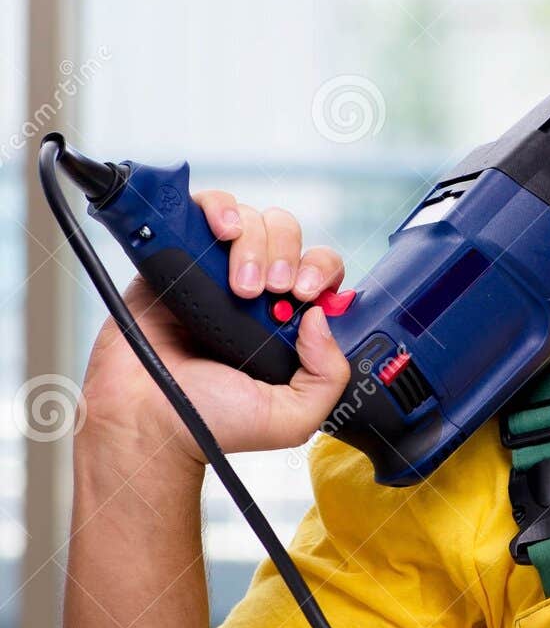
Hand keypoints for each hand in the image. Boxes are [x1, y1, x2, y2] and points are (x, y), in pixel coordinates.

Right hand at [79, 191, 351, 466]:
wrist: (143, 418)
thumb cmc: (208, 420)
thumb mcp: (291, 416)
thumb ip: (328, 377)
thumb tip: (322, 318)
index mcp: (288, 319)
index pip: (321, 272)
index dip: (321, 271)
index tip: (305, 293)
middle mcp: (256, 290)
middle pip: (289, 236)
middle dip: (286, 255)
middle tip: (269, 290)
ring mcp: (215, 269)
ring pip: (253, 220)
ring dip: (254, 242)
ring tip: (238, 284)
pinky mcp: (177, 255)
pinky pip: (205, 209)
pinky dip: (220, 208)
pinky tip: (224, 231)